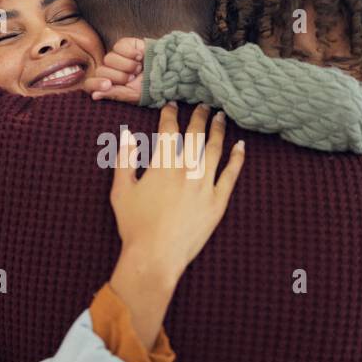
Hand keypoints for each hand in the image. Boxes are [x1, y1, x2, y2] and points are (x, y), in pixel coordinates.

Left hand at [83, 37, 145, 103]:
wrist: (167, 72)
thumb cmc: (150, 87)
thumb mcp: (132, 95)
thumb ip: (113, 94)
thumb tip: (94, 96)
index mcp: (109, 85)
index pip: (91, 83)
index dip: (96, 84)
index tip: (108, 85)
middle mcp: (110, 70)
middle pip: (101, 71)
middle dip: (119, 76)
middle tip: (133, 78)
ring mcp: (117, 57)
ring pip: (109, 58)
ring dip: (127, 65)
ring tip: (139, 69)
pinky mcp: (125, 44)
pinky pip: (119, 46)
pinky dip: (131, 53)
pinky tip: (140, 57)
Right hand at [107, 104, 245, 346]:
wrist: (156, 256)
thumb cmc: (134, 225)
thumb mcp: (121, 190)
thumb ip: (124, 159)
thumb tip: (127, 134)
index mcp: (162, 164)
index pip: (168, 130)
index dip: (170, 114)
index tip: (171, 105)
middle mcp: (187, 169)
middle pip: (195, 135)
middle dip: (199, 116)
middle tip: (203, 104)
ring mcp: (205, 185)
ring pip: (215, 149)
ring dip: (218, 130)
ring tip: (220, 117)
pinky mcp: (218, 202)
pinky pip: (231, 175)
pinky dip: (237, 159)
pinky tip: (240, 147)